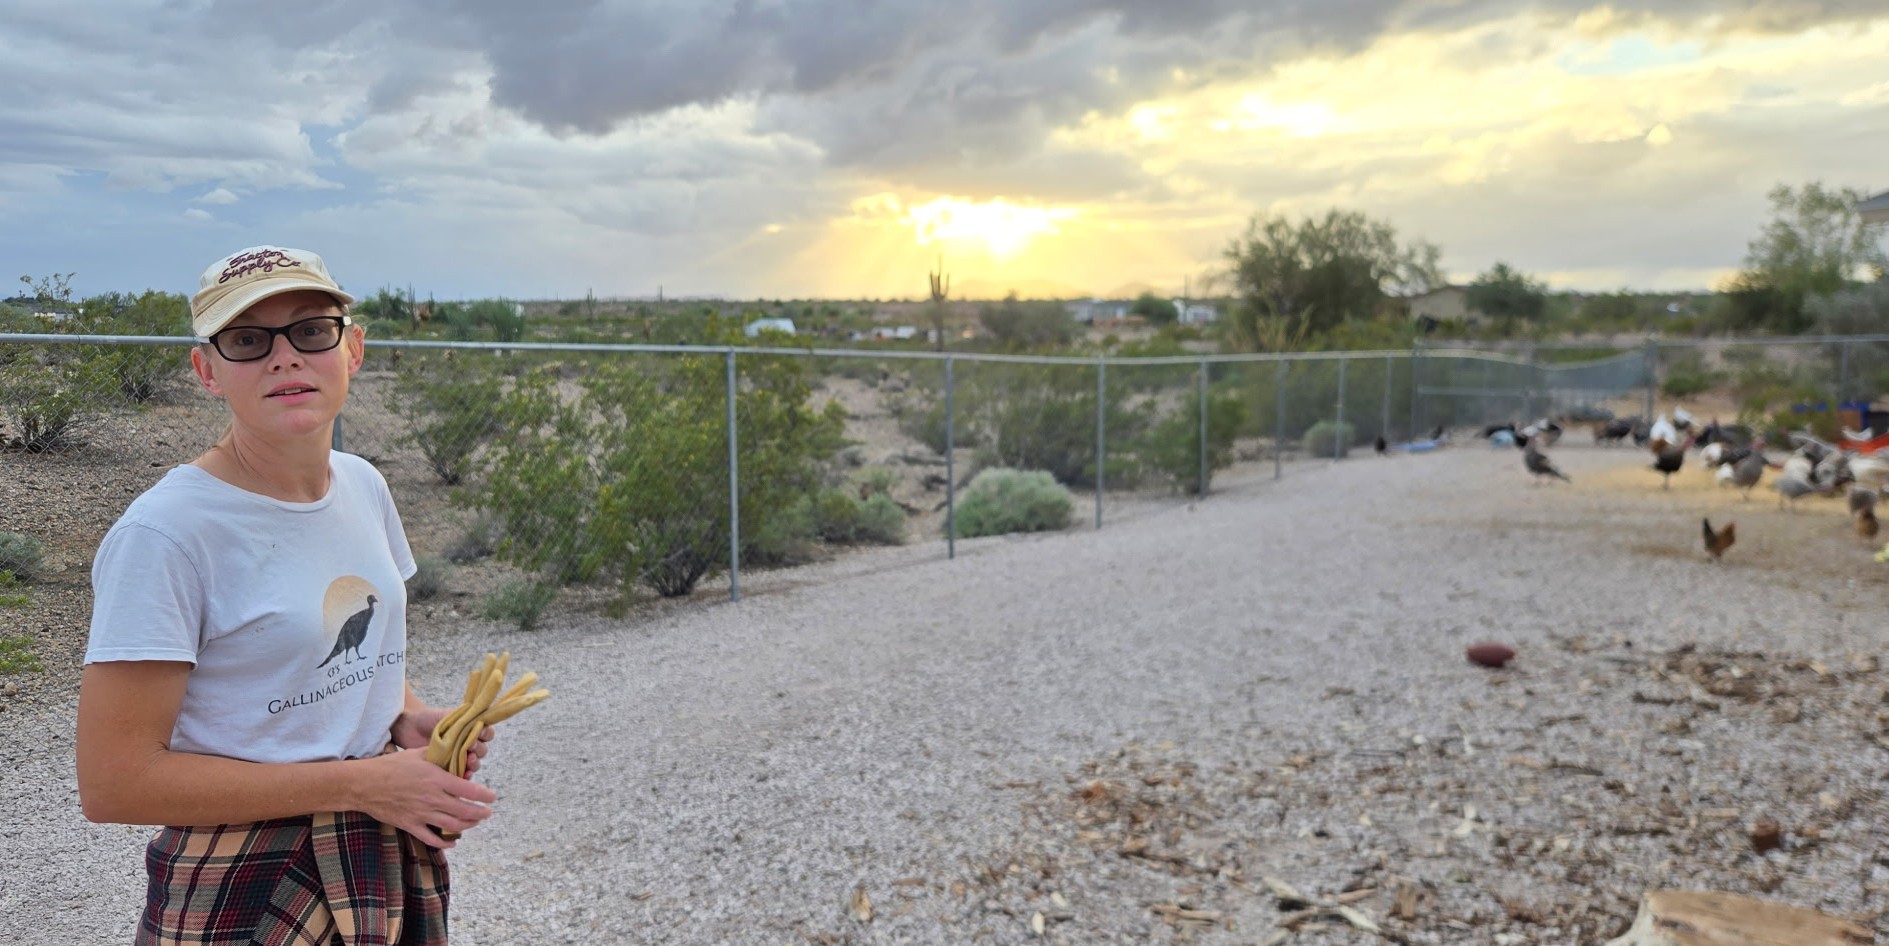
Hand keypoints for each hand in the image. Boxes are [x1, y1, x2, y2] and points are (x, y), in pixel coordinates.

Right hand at [356, 748, 497, 848]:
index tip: (492, 797)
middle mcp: (432, 798)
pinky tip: (454, 842)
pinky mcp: (410, 825)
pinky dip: (446, 843)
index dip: (484, 795)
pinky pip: (432, 839)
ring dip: (468, 825)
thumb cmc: (390, 766)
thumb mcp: (417, 754)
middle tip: (487, 812)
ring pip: (453, 826)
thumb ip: (438, 754)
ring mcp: (422, 814)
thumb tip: (454, 751)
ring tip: (475, 822)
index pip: (469, 790)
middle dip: (481, 813)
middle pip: (465, 811)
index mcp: (436, 779)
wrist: (364, 784)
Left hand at [392, 706, 496, 775]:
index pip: (487, 734)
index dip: (486, 734)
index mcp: (471, 729)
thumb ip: (464, 719)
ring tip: (469, 762)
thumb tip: (480, 721)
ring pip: (474, 764)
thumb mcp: (448, 715)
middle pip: (482, 750)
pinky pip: (461, 775)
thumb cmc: (429, 718)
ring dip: (474, 764)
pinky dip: (465, 776)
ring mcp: (458, 756)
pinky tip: (465, 775)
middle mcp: (467, 743)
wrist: (410, 728)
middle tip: (471, 748)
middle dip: (479, 750)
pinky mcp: (449, 767)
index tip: (481, 733)